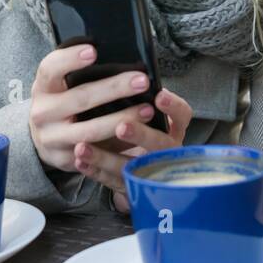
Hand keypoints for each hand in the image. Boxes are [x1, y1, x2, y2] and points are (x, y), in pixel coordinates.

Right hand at [28, 45, 163, 173]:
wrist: (41, 138)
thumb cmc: (59, 102)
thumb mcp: (58, 85)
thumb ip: (78, 74)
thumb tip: (119, 56)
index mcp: (42, 87)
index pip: (50, 69)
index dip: (70, 59)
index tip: (93, 51)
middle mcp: (43, 113)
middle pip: (80, 98)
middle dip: (113, 89)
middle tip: (141, 81)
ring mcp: (52, 139)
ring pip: (90, 130)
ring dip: (121, 120)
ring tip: (147, 110)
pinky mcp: (65, 159)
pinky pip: (96, 154)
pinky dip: (119, 146)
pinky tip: (138, 137)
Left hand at [72, 88, 192, 209]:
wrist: (144, 171)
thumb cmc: (141, 129)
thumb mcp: (146, 113)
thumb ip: (138, 100)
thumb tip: (120, 76)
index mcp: (173, 128)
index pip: (183, 115)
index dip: (173, 107)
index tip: (158, 96)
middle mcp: (166, 150)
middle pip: (161, 145)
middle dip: (141, 135)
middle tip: (122, 126)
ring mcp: (150, 171)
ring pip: (131, 167)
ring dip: (105, 158)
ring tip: (82, 147)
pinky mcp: (132, 186)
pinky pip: (113, 180)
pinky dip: (95, 170)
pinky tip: (79, 161)